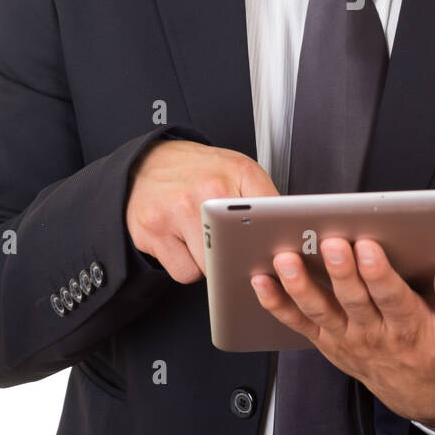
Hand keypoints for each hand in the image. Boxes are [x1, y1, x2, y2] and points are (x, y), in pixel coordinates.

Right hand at [126, 139, 278, 283]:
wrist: (146, 162)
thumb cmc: (198, 171)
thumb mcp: (239, 170)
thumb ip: (266, 198)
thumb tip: (288, 235)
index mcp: (236, 172)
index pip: (271, 215)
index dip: (275, 240)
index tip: (278, 254)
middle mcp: (205, 190)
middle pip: (240, 251)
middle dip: (240, 257)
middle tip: (235, 247)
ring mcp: (174, 212)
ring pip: (210, 268)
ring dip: (211, 263)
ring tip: (203, 237)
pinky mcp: (151, 232)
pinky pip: (184, 273)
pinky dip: (187, 266)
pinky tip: (183, 243)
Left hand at [250, 237, 434, 427]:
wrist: (419, 394)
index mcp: (410, 327)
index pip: (393, 298)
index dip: (379, 274)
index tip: (369, 248)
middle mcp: (374, 332)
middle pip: (354, 300)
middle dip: (341, 271)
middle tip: (330, 244)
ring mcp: (346, 337)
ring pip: (320, 310)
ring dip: (301, 284)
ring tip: (286, 260)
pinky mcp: (326, 339)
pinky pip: (298, 322)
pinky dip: (277, 304)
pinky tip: (261, 281)